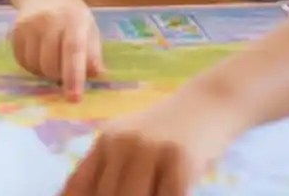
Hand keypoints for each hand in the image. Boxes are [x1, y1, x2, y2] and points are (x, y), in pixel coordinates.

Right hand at [11, 0, 103, 100]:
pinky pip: (21, 61)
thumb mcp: (90, 30)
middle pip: (50, 63)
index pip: (73, 50)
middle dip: (58, 76)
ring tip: (52, 61)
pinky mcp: (15, 31)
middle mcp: (49, 21)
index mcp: (74, 20)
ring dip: (44, 72)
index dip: (73, 76)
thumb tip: (96, 75)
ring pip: (34, 65)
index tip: (74, 98)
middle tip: (64, 72)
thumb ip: (93, 54)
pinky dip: (31, 66)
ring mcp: (29, 25)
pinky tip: (39, 56)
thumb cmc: (73, 17)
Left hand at [62, 92, 241, 195]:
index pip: (77, 187)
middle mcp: (121, 144)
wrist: (210, 103)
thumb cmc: (170, 132)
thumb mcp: (131, 143)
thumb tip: (81, 195)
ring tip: (154, 193)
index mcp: (105, 142)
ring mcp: (150, 151)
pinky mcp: (179, 161)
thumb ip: (108, 170)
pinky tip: (173, 194)